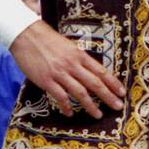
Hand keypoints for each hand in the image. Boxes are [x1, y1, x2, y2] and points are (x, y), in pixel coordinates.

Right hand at [11, 20, 125, 120]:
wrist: (26, 34)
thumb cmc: (47, 40)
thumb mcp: (68, 46)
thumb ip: (78, 59)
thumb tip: (90, 72)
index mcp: (79, 55)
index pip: (101, 71)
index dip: (113, 83)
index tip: (122, 92)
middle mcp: (72, 65)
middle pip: (94, 83)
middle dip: (108, 96)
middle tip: (118, 107)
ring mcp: (59, 73)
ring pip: (80, 92)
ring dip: (90, 105)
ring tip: (98, 114)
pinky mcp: (46, 80)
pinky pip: (60, 96)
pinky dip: (66, 106)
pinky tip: (70, 113)